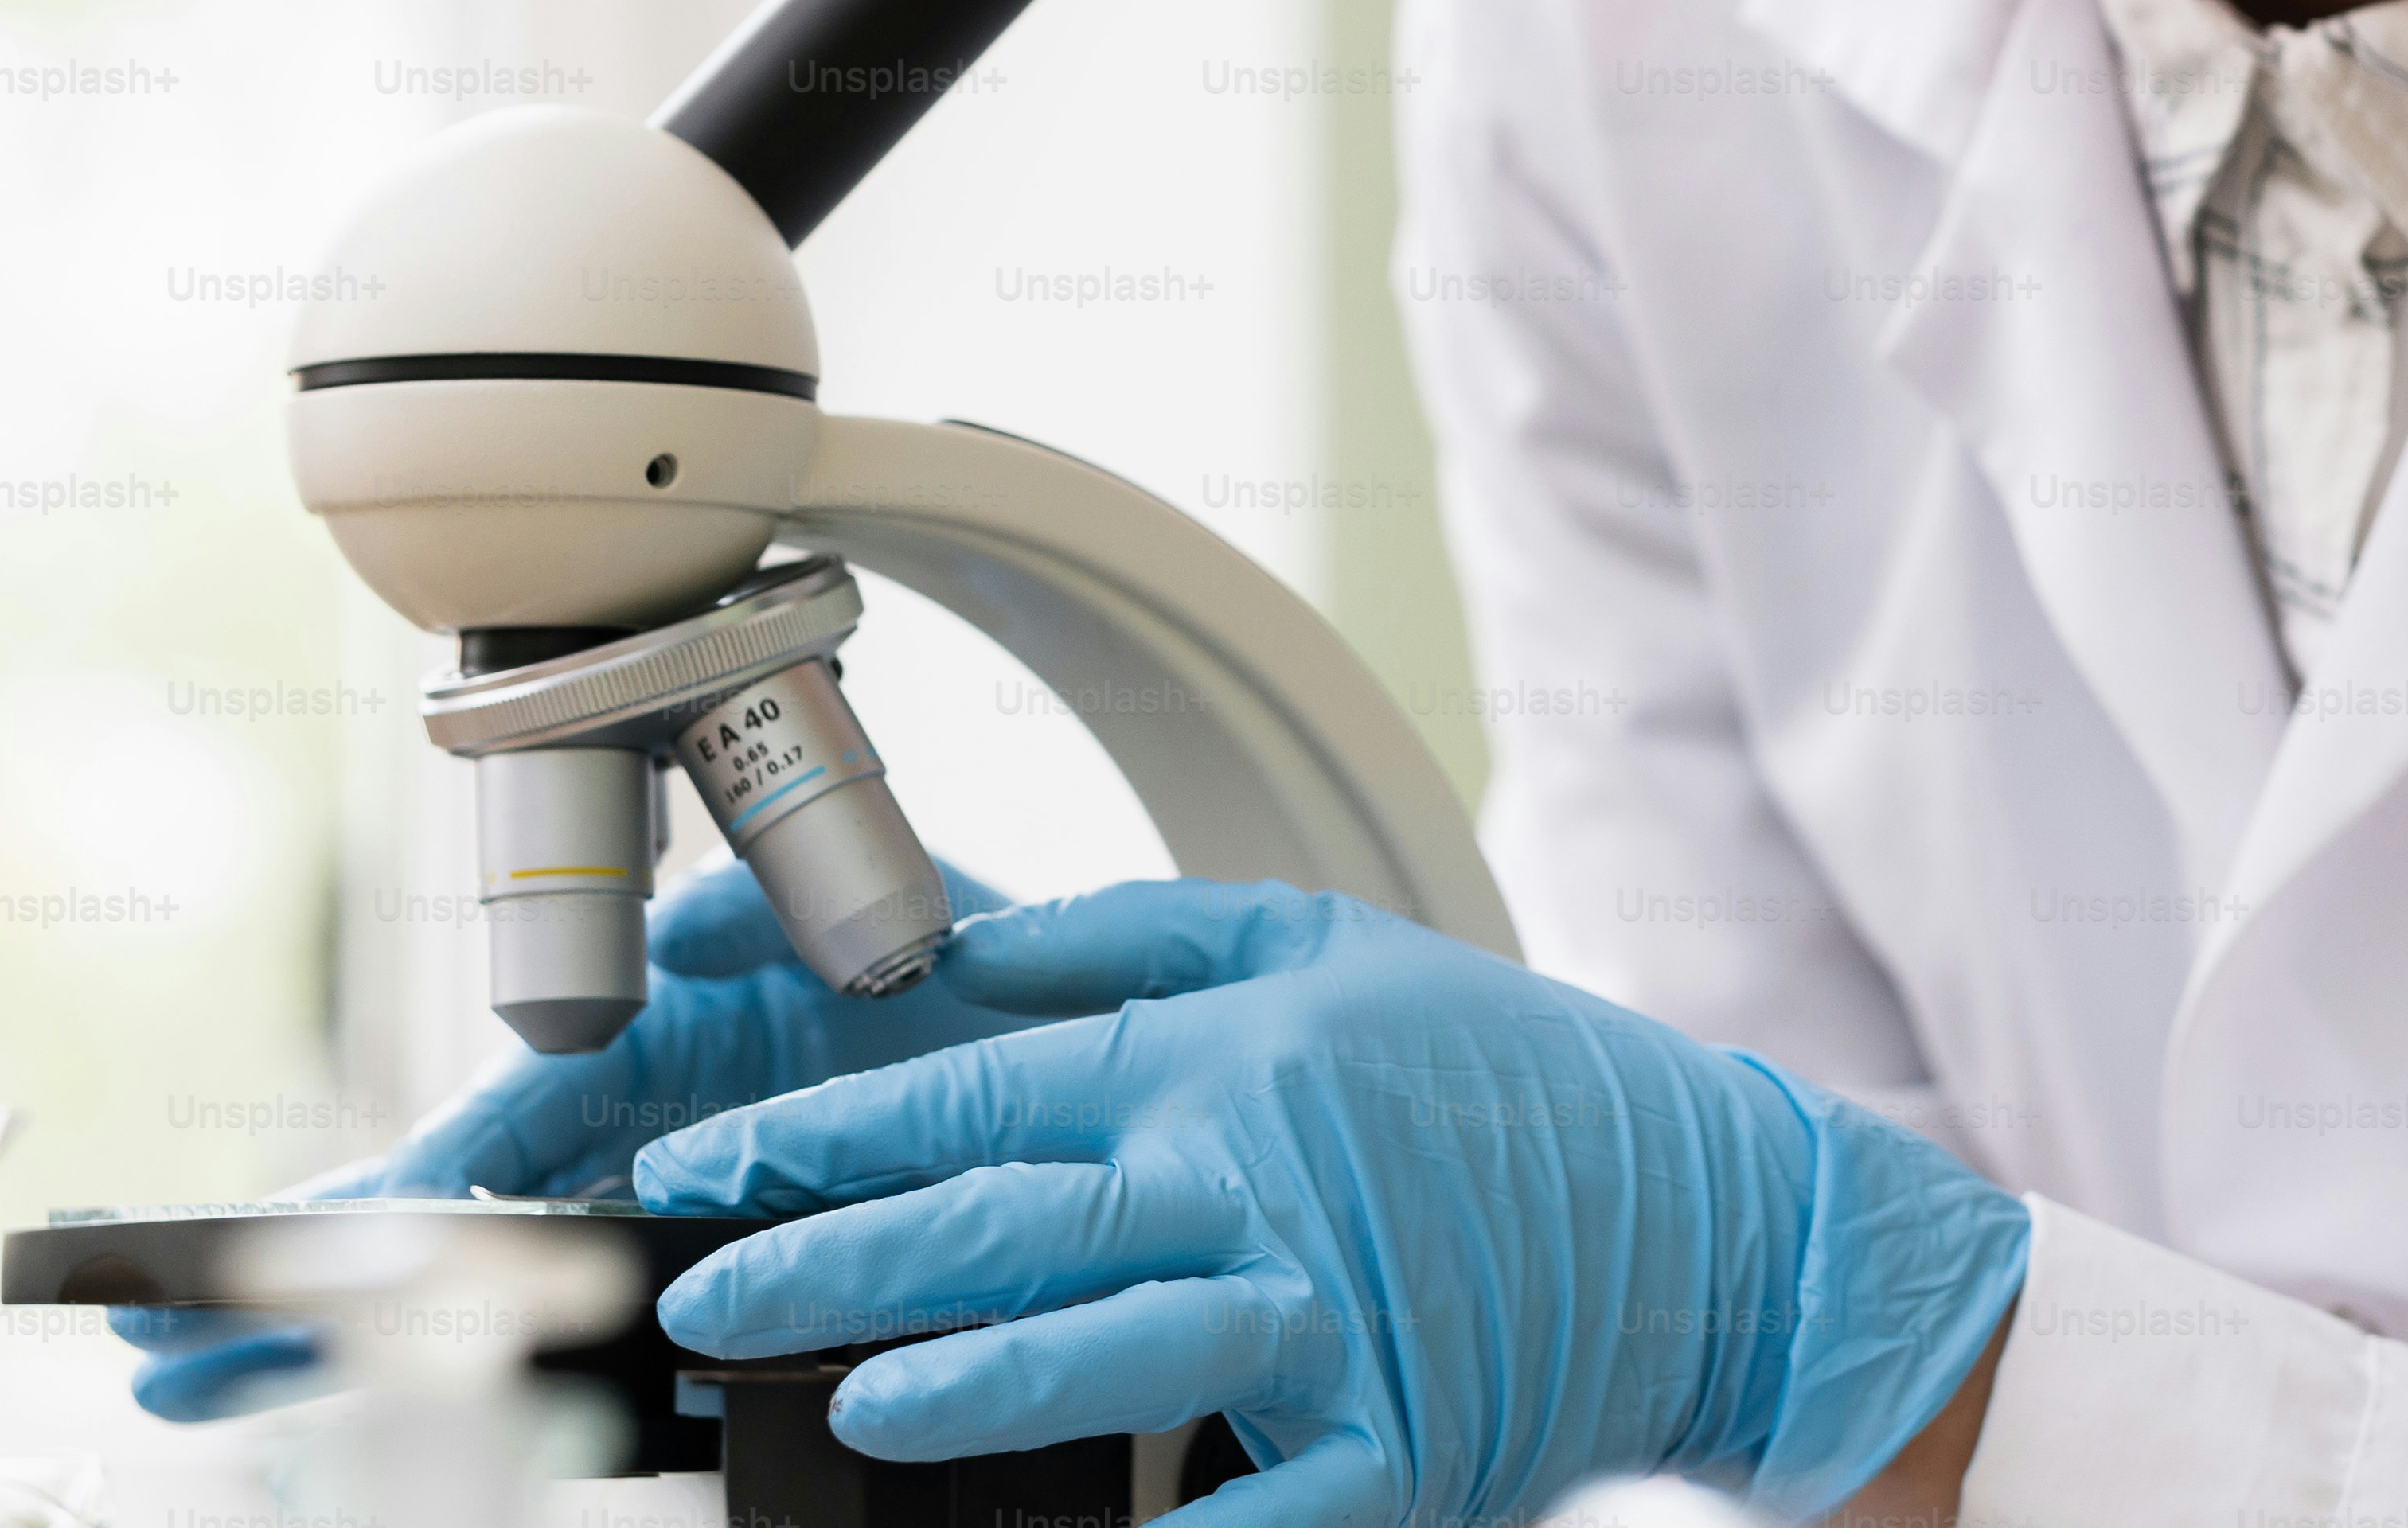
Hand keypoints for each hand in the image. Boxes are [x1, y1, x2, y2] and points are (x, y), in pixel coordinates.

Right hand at [118, 854, 1022, 1421]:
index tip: (263, 1253)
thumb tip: (686, 924)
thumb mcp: (878, 920)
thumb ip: (773, 910)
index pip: (485, 1140)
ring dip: (352, 1344)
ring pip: (487, 1291)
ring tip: (216, 1396)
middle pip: (441, 1231)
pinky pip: (588, 1328)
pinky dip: (492, 1367)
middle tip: (170, 1358)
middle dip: (301, 1294)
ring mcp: (671, 1205)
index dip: (372, 1203)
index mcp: (658, 1048)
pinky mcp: (720, 1262)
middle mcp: (642, 1133)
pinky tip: (389, 1413)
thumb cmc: (983, 980)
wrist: (1086, 1057)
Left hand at [634, 881, 2028, 1527]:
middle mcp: (1257, 1179)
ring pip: (1115, 1344)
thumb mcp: (1324, 943)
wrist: (1710, 1210)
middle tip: (701, 1287)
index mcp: (1223, 1059)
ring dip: (973, 1375)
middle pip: (1009, 1216)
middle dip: (833, 1254)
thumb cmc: (1507, 1074)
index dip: (821, 1126)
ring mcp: (1329, 1317)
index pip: (979, 1086)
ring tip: (851, 1401)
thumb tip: (973, 949)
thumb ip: (1136, 937)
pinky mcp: (1400, 1441)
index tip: (697, 1165)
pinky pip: (1271, 1510)